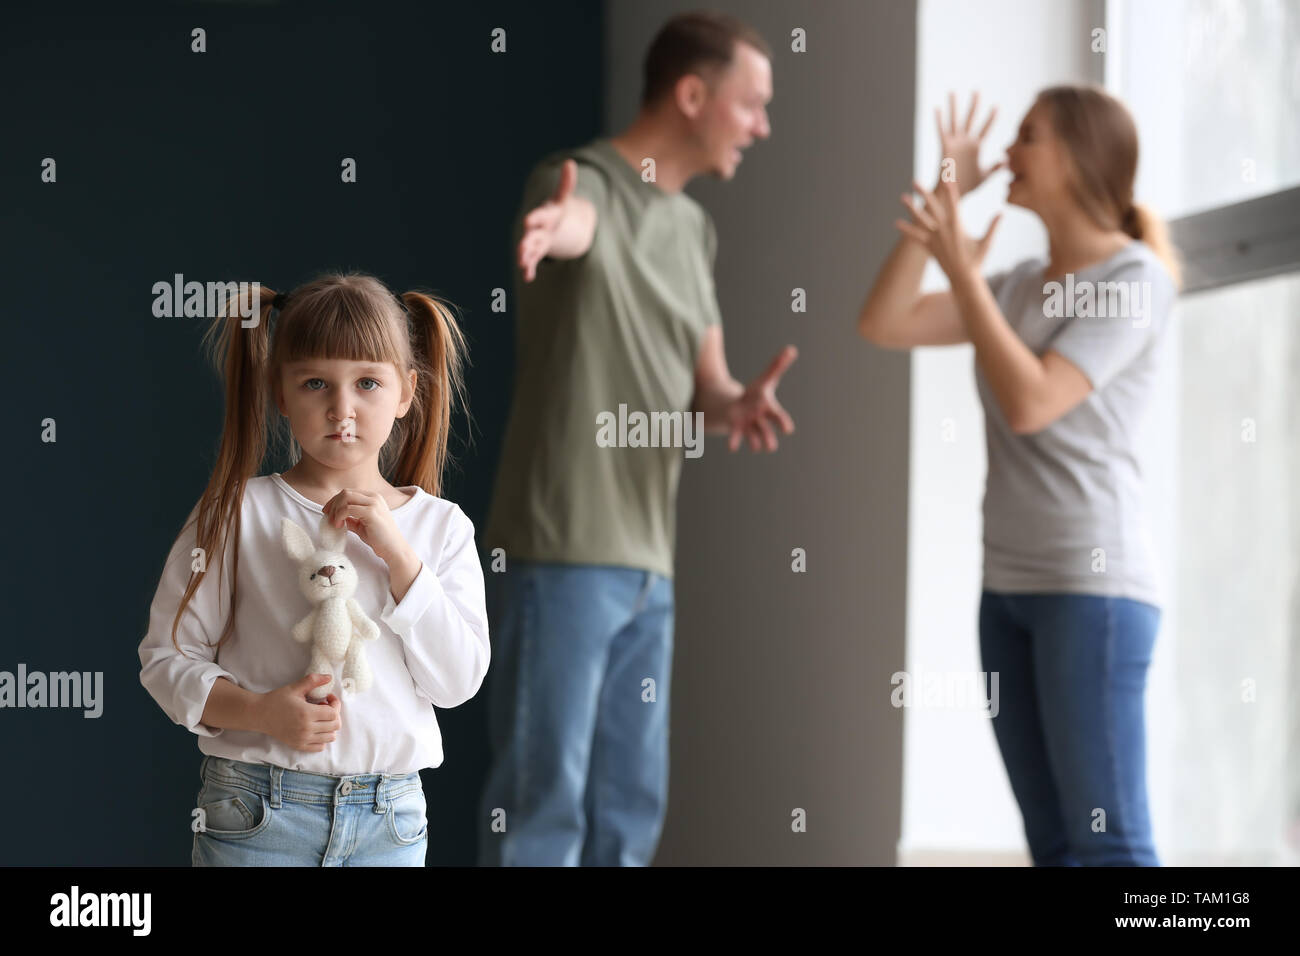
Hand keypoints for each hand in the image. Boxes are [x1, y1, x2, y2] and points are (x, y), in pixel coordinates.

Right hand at [254, 674, 340, 752]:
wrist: (260, 714)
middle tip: (324, 706)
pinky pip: (320, 747)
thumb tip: (329, 677)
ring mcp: (303, 739)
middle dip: (334, 714)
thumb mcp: (295, 688)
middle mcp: (306, 729)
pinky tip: (315, 728)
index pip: (334, 713)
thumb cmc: (277, 700)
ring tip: (319, 717)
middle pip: (335, 726)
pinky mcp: (298, 746)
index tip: (327, 698)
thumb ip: (313, 680)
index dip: (335, 704)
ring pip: (330, 737)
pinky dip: (322, 738)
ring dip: (330, 726)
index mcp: (306, 713)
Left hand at [323, 488, 408, 565]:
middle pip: (345, 492)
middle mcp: (374, 497)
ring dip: (335, 510)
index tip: (327, 513)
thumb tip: (336, 516)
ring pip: (346, 497)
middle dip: (333, 504)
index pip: (348, 492)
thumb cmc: (379, 539)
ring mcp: (374, 503)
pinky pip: (348, 508)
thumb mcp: (361, 525)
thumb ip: (351, 518)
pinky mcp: (372, 512)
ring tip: (335, 523)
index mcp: (373, 498)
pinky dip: (340, 516)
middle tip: (328, 518)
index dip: (334, 501)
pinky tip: (340, 525)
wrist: (394, 549)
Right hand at [518, 159, 577, 282]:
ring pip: (530, 249)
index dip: (535, 218)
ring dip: (526, 257)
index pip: (540, 216)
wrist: (551, 222)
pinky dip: (530, 268)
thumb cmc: (557, 209)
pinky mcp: (538, 251)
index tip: (528, 221)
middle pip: (532, 235)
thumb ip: (566, 183)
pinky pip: (533, 261)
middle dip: (526, 242)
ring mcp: (537, 240)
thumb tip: (570, 163)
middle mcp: (538, 229)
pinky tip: (528, 277)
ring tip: (521, 264)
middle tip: (521, 249)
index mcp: (545, 215)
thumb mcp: (563, 197)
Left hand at [726, 345, 797, 451]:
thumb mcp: (765, 379)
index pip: (778, 416)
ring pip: (753, 436)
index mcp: (768, 409)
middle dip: (768, 438)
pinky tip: (732, 448)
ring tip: (756, 448)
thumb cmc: (754, 395)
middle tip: (771, 447)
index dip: (783, 422)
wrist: (738, 407)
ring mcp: (748, 427)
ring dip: (754, 442)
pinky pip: (736, 436)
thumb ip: (777, 366)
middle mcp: (760, 421)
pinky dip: (734, 441)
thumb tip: (791, 349)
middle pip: (766, 430)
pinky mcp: (735, 428)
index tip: (788, 430)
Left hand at [896, 179, 1000, 282]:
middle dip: (924, 194)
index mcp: (958, 226)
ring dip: (911, 208)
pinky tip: (897, 223)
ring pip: (920, 220)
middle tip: (915, 181)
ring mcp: (935, 239)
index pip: (954, 203)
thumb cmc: (977, 260)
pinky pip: (916, 237)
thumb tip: (1001, 213)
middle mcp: (944, 230)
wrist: (963, 279)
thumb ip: (993, 227)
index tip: (946, 177)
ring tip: (903, 197)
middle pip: (932, 207)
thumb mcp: (987, 243)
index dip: (950, 190)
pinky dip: (907, 230)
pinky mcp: (929, 247)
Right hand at [935, 91, 1003, 195]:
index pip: (985, 129)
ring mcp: (955, 143)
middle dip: (974, 105)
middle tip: (977, 91)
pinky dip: (939, 120)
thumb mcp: (985, 176)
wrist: (952, 194)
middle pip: (971, 119)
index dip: (991, 119)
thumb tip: (1007, 161)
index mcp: (976, 147)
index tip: (996, 107)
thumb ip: (995, 168)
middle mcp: (965, 142)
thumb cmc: (967, 187)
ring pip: (955, 121)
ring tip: (953, 92)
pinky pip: (942, 131)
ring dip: (954, 107)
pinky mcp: (945, 147)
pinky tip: (937, 109)